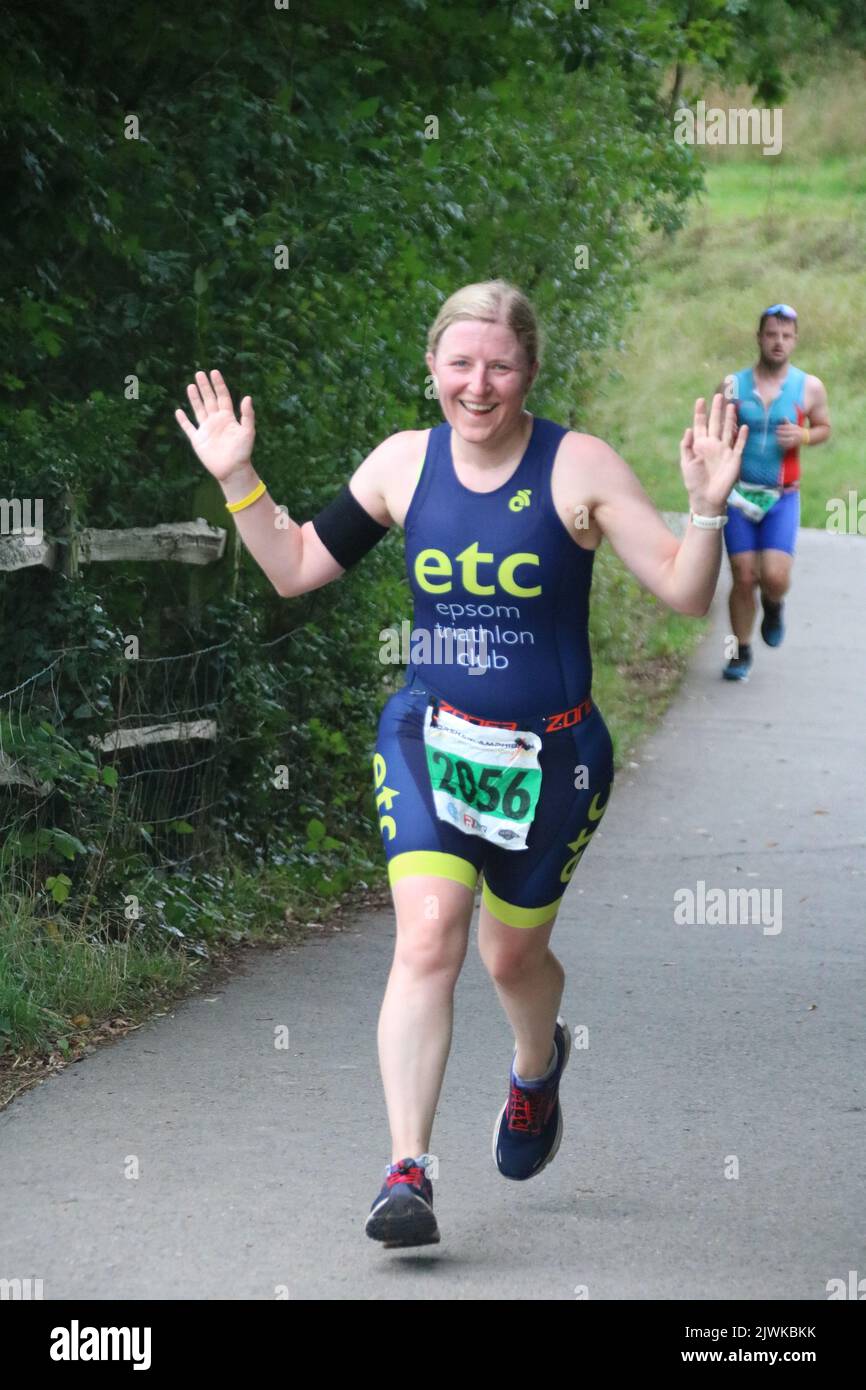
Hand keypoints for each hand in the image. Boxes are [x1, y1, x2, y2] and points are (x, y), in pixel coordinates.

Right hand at [175, 369, 255, 480]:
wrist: (233, 470)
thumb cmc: (243, 452)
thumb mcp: (248, 432)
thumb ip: (247, 415)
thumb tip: (247, 397)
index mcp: (228, 417)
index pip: (222, 396)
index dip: (218, 384)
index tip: (214, 372)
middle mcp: (216, 421)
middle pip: (209, 400)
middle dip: (205, 387)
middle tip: (199, 373)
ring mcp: (206, 430)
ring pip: (199, 410)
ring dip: (194, 398)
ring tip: (191, 385)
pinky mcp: (198, 440)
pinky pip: (188, 428)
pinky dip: (183, 420)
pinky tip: (178, 411)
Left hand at [680, 394, 747, 512]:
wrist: (706, 498)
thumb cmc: (694, 482)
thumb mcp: (686, 463)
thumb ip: (686, 446)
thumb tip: (688, 429)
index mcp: (700, 445)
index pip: (701, 425)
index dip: (700, 413)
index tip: (700, 400)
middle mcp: (713, 445)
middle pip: (716, 423)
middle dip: (716, 410)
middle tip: (718, 395)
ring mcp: (725, 451)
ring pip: (728, 430)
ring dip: (730, 419)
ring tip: (732, 405)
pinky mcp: (734, 459)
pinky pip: (739, 445)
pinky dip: (742, 436)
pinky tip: (744, 426)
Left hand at [776, 421, 803, 446]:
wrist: (805, 437)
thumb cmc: (797, 430)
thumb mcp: (793, 426)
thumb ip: (788, 422)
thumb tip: (783, 416)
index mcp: (795, 429)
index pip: (788, 427)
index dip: (782, 427)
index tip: (777, 427)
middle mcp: (795, 434)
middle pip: (787, 433)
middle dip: (781, 433)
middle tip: (775, 432)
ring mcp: (795, 440)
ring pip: (788, 440)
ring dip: (781, 439)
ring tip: (776, 438)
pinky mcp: (794, 445)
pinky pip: (788, 445)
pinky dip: (783, 445)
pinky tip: (779, 443)